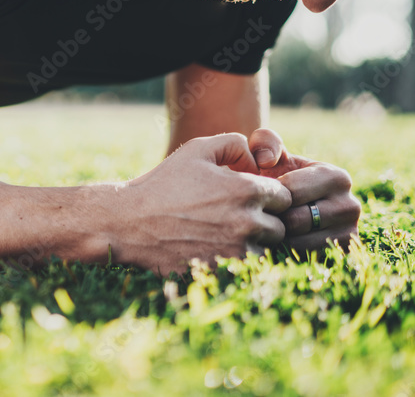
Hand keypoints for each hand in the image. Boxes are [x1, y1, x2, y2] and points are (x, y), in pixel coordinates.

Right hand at [123, 133, 291, 273]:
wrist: (129, 223)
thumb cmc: (163, 183)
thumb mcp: (196, 150)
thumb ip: (235, 143)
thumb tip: (258, 159)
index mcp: (246, 190)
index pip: (284, 196)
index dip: (268, 194)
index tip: (247, 196)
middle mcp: (248, 222)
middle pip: (281, 224)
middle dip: (265, 219)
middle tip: (237, 215)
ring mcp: (237, 251)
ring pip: (268, 249)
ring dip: (256, 241)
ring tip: (227, 232)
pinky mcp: (224, 272)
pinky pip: (250, 268)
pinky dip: (241, 259)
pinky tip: (218, 247)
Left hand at [248, 129, 361, 254]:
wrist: (286, 208)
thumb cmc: (274, 176)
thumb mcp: (269, 154)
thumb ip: (265, 142)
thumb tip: (266, 160)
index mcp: (337, 177)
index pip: (291, 191)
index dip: (267, 194)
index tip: (261, 193)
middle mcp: (351, 206)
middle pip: (295, 219)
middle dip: (272, 217)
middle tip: (261, 214)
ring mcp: (350, 234)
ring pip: (298, 242)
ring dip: (276, 237)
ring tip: (268, 226)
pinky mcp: (341, 258)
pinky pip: (304, 260)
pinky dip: (285, 253)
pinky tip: (277, 242)